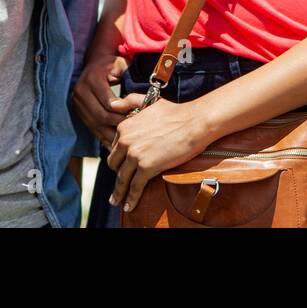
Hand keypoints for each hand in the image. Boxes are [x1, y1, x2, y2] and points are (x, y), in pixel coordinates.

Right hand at [71, 47, 135, 148]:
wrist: (95, 61)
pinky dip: (102, 136)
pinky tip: (114, 145)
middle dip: (118, 125)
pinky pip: (90, 127)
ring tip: (125, 142)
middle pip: (101, 115)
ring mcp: (77, 102)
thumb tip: (138, 97)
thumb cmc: (112, 64)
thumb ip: (130, 76)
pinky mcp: (77, 110)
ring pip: (95, 124)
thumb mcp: (122, 64)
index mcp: (93, 78)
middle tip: (134, 131)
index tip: (136, 118)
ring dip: (110, 134)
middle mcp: (81, 90)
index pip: (108, 102)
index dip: (122, 112)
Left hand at [107, 98, 210, 212]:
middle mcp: (125, 140)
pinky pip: (134, 187)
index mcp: (124, 127)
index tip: (122, 166)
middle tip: (120, 185)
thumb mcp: (149, 102)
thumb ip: (130, 101)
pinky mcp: (145, 167)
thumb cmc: (176, 113)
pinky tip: (128, 206)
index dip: (119, 158)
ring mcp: (134, 155)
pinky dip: (130, 199)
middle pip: (114, 164)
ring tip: (117, 201)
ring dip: (119, 192)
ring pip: (121, 178)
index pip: (114, 148)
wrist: (194, 122)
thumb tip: (113, 104)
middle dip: (118, 174)